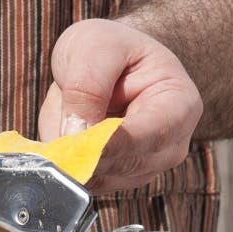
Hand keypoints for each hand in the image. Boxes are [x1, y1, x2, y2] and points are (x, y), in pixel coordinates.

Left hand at [38, 19, 202, 193]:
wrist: (108, 62)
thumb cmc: (110, 49)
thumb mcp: (96, 48)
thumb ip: (87, 87)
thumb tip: (75, 134)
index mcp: (179, 105)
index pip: (149, 136)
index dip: (112, 145)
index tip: (78, 145)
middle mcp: (169, 144)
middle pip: (126, 166)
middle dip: (86, 157)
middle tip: (53, 147)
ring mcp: (143, 166)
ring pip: (102, 179)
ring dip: (73, 160)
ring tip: (56, 130)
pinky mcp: (115, 177)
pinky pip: (86, 182)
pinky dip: (67, 167)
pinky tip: (56, 145)